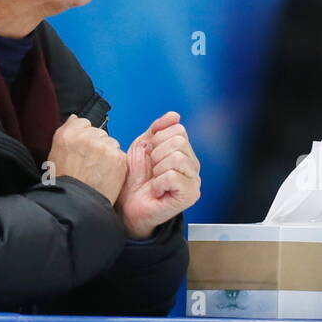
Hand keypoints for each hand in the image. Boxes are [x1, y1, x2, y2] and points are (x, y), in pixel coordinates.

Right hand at [46, 114, 126, 204]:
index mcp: (67, 134)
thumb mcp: (55, 154)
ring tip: (97, 171)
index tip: (82, 150)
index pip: (83, 123)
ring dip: (108, 154)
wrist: (77, 203)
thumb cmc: (64, 182)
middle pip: (99, 133)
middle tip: (90, 163)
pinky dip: (116, 164)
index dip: (84, 137)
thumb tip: (75, 118)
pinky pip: (119, 154)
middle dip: (97, 145)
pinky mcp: (118, 157)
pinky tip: (105, 175)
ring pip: (111, 143)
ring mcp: (104, 146)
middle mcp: (86, 137)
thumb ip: (67, 132)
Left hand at [116, 111, 201, 238]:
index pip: (179, 129)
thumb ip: (157, 129)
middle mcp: (192, 165)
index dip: (158, 140)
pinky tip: (157, 190)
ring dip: (158, 168)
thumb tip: (174, 115)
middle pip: (179, 142)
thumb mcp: (143, 146)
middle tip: (152, 169)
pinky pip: (173, 176)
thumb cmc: (135, 179)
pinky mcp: (190, 195)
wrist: (128, 205)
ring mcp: (193, 180)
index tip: (151, 156)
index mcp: (184, 151)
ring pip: (177, 158)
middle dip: (157, 154)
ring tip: (155, 179)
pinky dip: (159, 183)